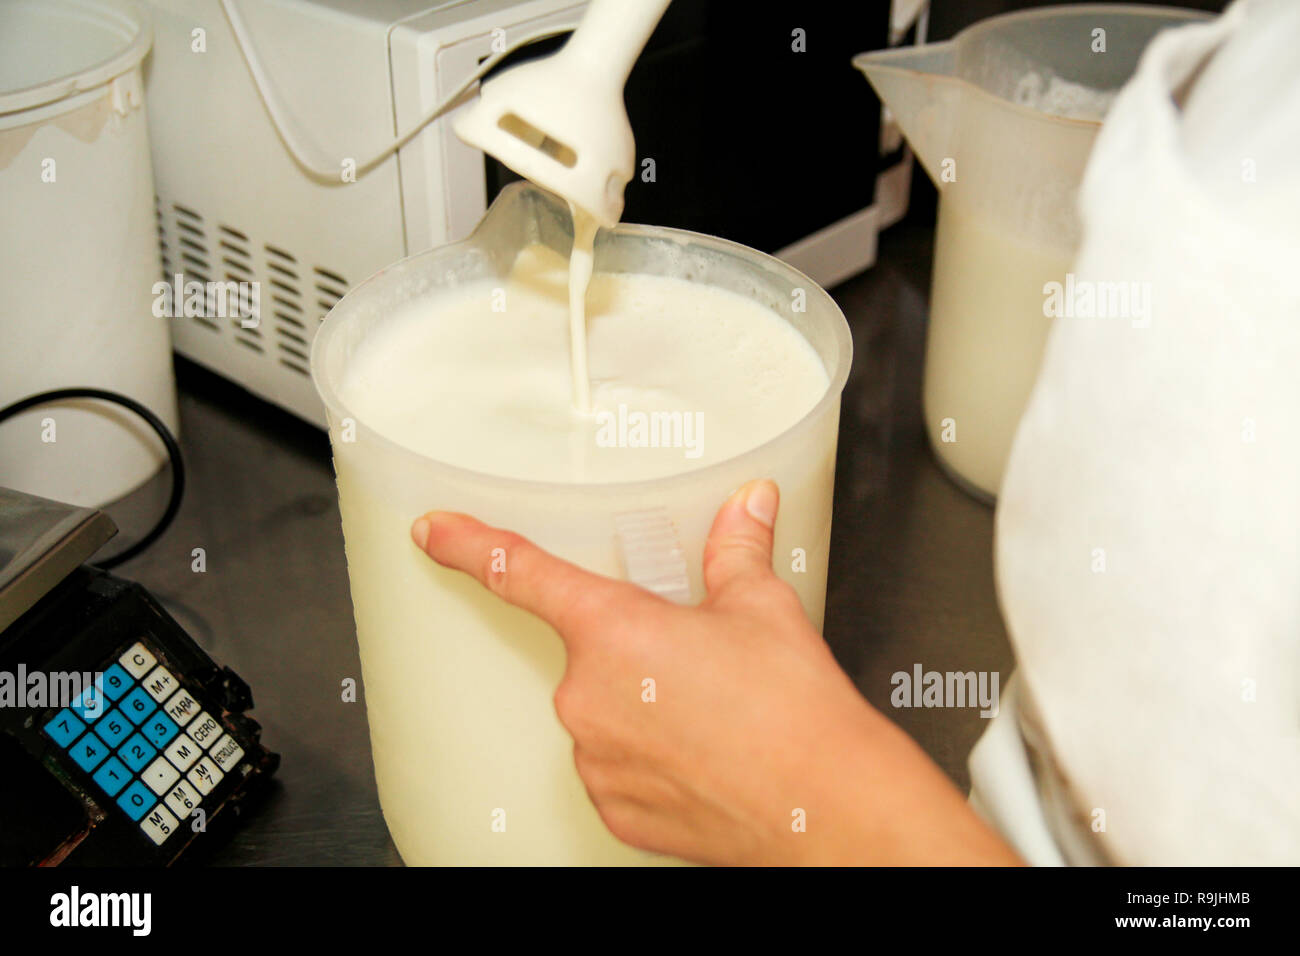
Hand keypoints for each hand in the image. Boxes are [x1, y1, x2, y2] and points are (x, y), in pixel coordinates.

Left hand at [411, 479, 1019, 865]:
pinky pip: (613, 766)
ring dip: (640, 706)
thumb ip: (737, 549)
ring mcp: (595, 759)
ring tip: (712, 715)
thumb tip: (746, 504)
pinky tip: (700, 755)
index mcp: (613, 628)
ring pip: (602, 713)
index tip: (434, 531)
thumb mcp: (763, 609)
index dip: (470, 545)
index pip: (521, 572)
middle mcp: (587, 695)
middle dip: (635, 650)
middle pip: (589, 652)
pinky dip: (647, 756)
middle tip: (697, 663)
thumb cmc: (795, 712)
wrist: (825, 807)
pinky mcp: (614, 807)